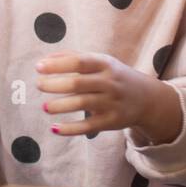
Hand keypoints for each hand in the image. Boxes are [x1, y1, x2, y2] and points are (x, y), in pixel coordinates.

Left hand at [36, 51, 180, 141]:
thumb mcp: (101, 62)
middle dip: (55, 84)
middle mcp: (109, 82)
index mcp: (105, 64)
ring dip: (61, 106)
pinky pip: (88, 126)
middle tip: (39, 85)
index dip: (58, 65)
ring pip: (82, 104)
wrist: (147, 98)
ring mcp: (112, 102)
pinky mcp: (112, 121)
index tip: (38, 67)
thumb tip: (45, 59)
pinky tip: (54, 128)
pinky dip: (70, 129)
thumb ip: (74, 57)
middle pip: (79, 83)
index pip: (79, 62)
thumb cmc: (114, 77)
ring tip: (45, 107)